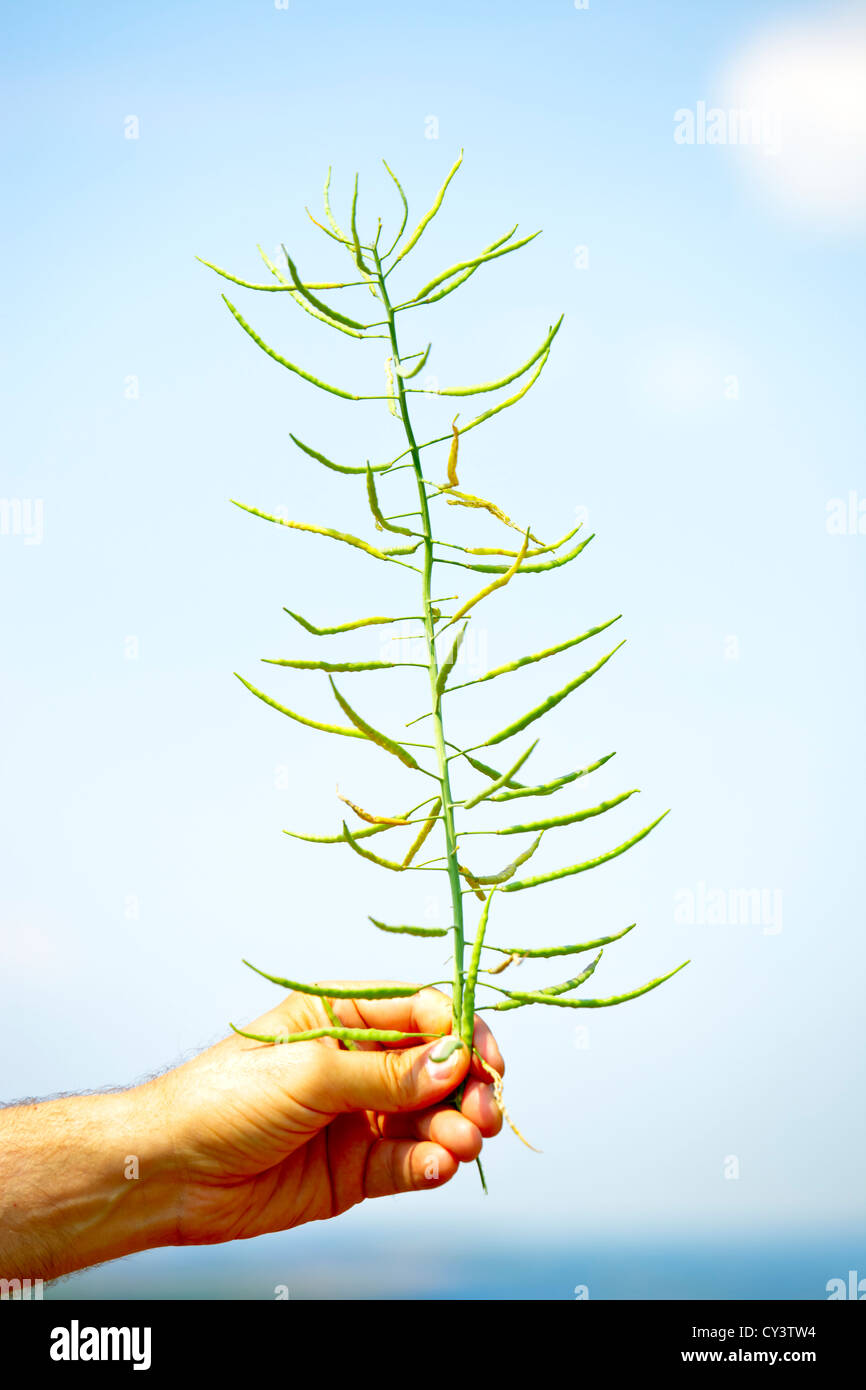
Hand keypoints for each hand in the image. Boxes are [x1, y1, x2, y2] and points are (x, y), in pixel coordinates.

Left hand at [160, 983, 504, 1245]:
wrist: (172, 1171)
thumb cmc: (225, 1098)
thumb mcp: (309, 1073)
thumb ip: (386, 1074)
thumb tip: (454, 1062)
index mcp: (345, 1015)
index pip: (423, 1011)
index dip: (459, 1033)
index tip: (481, 1062)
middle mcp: (362, 1062)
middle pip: (439, 1067)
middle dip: (469, 1087)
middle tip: (485, 1112)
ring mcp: (362, 1117)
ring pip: (433, 1117)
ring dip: (457, 1128)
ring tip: (462, 1143)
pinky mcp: (358, 1170)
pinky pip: (411, 1162)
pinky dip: (432, 1164)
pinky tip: (439, 1166)